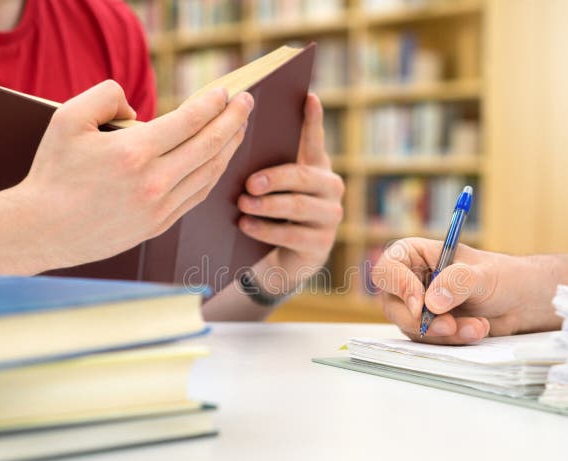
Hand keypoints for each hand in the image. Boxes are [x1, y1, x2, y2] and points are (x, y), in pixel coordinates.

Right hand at [10, 80, 252, 269]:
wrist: (41, 229)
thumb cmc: (52, 172)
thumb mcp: (69, 119)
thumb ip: (107, 97)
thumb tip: (140, 111)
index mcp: (134, 153)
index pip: (189, 121)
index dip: (212, 104)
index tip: (226, 92)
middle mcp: (154, 182)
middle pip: (209, 145)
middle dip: (234, 120)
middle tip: (247, 103)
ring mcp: (160, 207)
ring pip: (209, 172)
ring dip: (229, 147)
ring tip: (238, 128)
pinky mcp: (160, 225)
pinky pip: (198, 195)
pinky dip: (214, 174)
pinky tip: (219, 160)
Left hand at [236, 93, 343, 293]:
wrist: (286, 256)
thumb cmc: (273, 210)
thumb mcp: (271, 185)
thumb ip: (264, 163)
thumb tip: (236, 134)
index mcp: (317, 165)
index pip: (315, 139)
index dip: (313, 120)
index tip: (309, 97)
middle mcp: (331, 187)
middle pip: (303, 177)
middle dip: (275, 178)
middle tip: (249, 182)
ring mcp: (330, 216)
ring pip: (298, 207)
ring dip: (268, 205)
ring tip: (243, 204)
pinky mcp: (321, 244)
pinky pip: (292, 236)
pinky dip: (266, 230)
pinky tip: (245, 225)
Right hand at [371, 238, 561, 344]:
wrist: (520, 302)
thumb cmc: (501, 276)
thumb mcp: (483, 274)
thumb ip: (458, 282)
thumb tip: (432, 301)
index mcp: (414, 255)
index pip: (388, 269)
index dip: (398, 287)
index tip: (420, 304)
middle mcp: (410, 281)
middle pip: (393, 305)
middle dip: (422, 320)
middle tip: (450, 325)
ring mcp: (418, 307)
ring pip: (412, 327)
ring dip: (445, 332)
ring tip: (478, 325)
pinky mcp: (430, 329)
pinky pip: (430, 341)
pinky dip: (453, 340)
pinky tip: (477, 330)